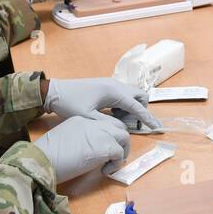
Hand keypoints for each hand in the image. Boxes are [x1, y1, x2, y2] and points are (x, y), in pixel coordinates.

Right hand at [33, 114, 130, 183]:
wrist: (41, 160)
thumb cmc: (46, 154)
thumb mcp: (63, 140)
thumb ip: (78, 140)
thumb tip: (87, 151)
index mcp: (81, 119)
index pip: (102, 124)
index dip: (107, 136)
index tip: (105, 148)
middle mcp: (93, 123)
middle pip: (117, 126)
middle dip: (120, 140)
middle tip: (116, 155)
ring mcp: (100, 133)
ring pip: (124, 136)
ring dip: (122, 150)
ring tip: (113, 163)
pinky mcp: (105, 147)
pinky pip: (120, 154)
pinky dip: (116, 164)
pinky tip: (104, 171)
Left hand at [44, 77, 158, 132]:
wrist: (55, 92)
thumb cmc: (69, 104)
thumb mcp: (88, 118)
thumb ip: (108, 123)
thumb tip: (122, 128)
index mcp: (113, 92)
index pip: (136, 106)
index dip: (147, 118)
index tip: (157, 128)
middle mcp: (115, 85)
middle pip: (140, 96)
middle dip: (140, 110)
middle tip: (128, 123)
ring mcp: (111, 84)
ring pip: (132, 95)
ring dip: (131, 108)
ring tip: (117, 119)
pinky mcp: (106, 86)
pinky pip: (123, 95)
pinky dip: (123, 105)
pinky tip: (111, 114)